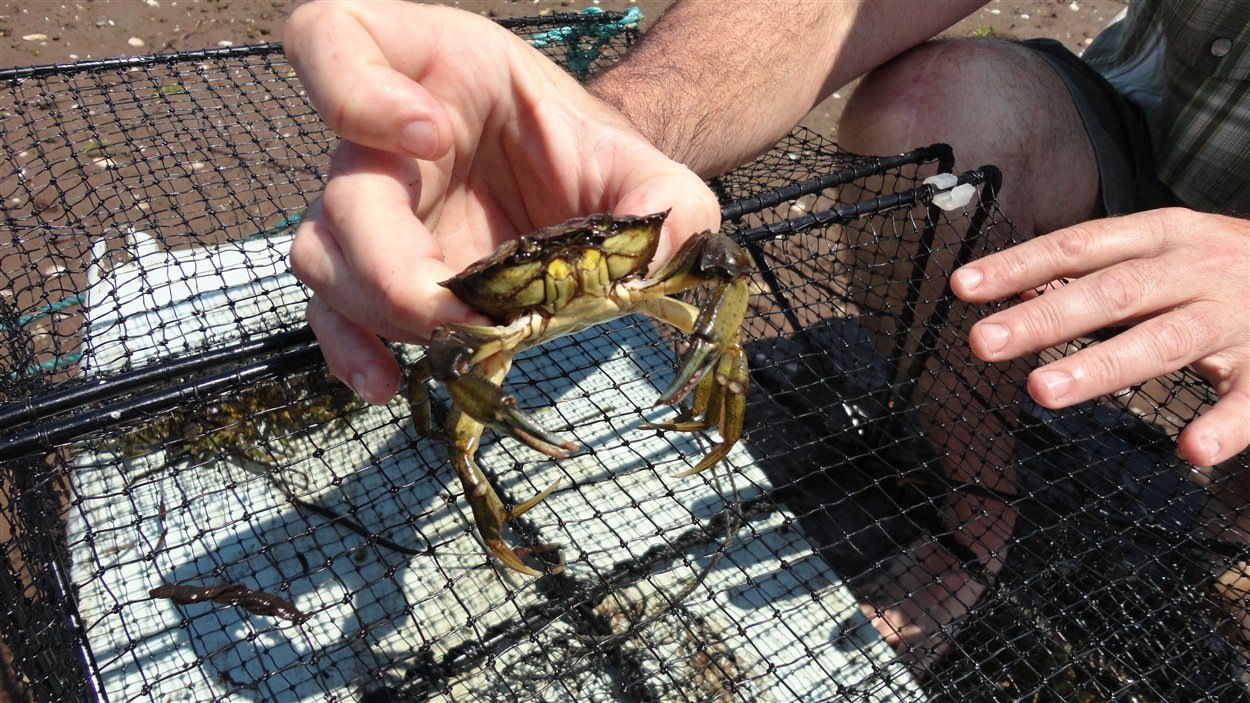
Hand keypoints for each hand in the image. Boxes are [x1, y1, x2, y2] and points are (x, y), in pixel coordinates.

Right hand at [283, 1, 719, 402]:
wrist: (580, 196)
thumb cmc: (591, 158)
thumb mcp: (641, 164)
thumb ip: (667, 200)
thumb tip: (663, 264)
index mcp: (430, 67)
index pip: (334, 37)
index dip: (356, 88)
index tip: (432, 133)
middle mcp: (378, 139)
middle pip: (341, 193)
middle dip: (395, 263)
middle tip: (467, 308)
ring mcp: (368, 211)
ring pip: (325, 259)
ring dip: (383, 311)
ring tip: (458, 342)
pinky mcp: (373, 275)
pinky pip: (332, 313)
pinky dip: (352, 351)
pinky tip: (390, 383)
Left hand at [952, 207, 1249, 466]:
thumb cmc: (1224, 265)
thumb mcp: (1165, 248)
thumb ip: (1098, 270)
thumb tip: (1015, 290)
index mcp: (1164, 235)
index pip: (1080, 246)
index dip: (1020, 265)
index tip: (963, 288)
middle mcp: (1198, 269)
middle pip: (1111, 293)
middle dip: (1043, 317)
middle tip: (982, 343)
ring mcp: (1239, 317)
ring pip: (1165, 341)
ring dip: (1102, 366)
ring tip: (1041, 392)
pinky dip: (1226, 427)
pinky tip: (1191, 452)